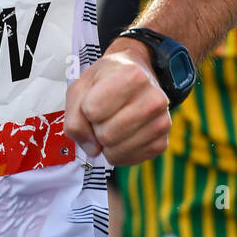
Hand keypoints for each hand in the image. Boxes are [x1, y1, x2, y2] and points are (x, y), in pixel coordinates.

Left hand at [64, 41, 170, 165]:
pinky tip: (122, 134)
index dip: (86, 109)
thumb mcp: (81, 86)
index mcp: (133, 76)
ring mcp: (161, 123)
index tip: (95, 98)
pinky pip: (127, 160)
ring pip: (115, 152)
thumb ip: (74, 118)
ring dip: (106, 143)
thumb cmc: (107, 81)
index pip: (92, 111)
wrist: (137, 78)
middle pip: (105, 135)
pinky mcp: (162, 143)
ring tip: (113, 122)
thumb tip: (92, 149)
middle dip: (96, 128)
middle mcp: (153, 99)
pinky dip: (117, 152)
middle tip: (104, 114)